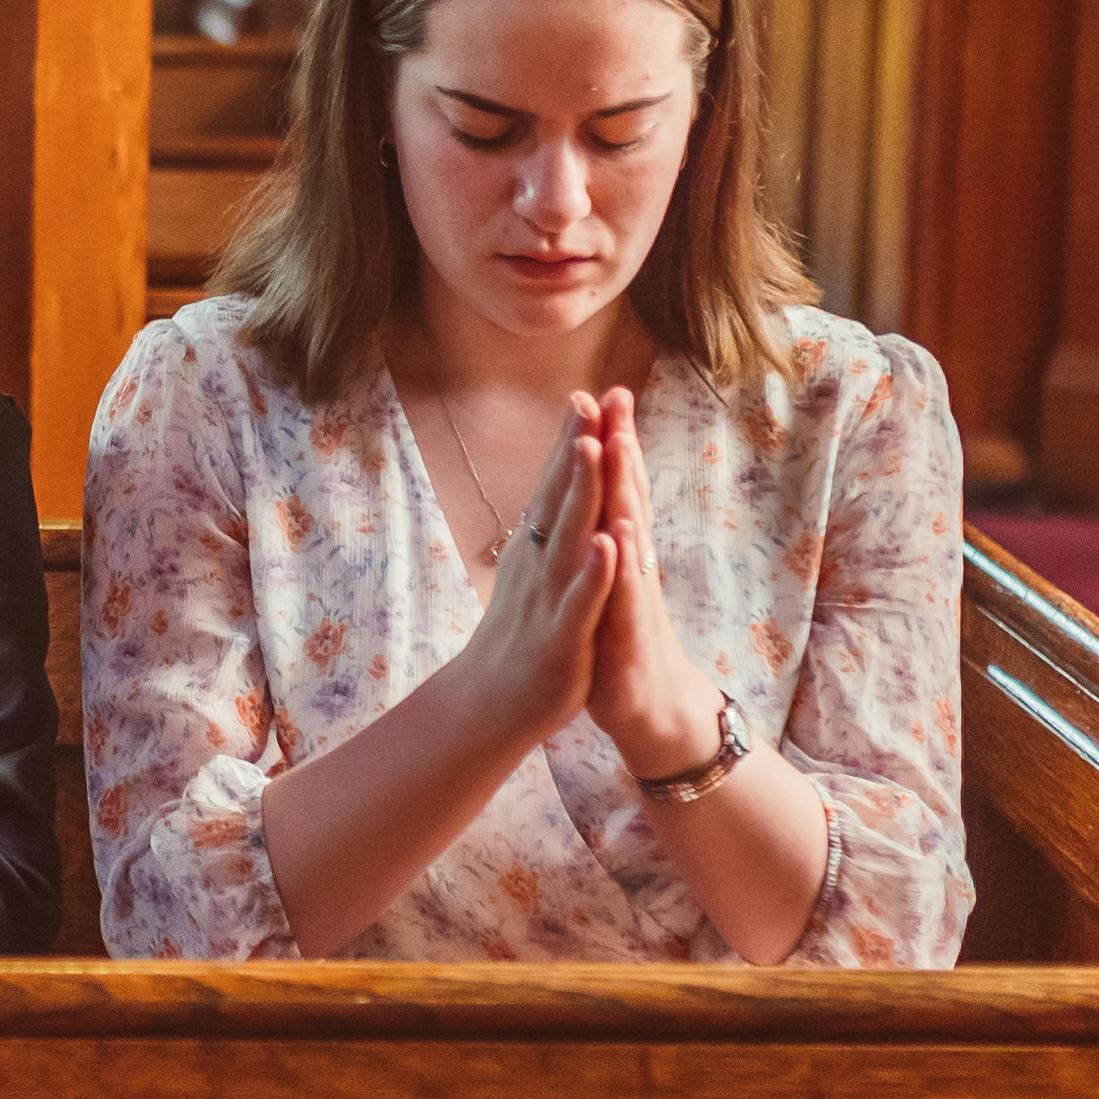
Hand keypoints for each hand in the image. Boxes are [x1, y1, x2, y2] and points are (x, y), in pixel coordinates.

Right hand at [452, 395, 619, 750]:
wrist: (490, 704)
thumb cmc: (518, 637)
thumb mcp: (530, 575)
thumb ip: (542, 533)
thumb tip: (550, 491)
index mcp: (535, 550)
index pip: (553, 486)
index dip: (569, 441)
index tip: (584, 394)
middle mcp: (538, 564)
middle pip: (560, 497)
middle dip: (577, 447)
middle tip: (590, 399)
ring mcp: (549, 598)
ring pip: (569, 537)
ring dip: (581, 491)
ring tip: (593, 447)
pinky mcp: (562, 637)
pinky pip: (581, 600)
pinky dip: (594, 572)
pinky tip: (607, 544)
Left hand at [578, 386, 724, 777]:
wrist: (648, 710)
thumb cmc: (622, 641)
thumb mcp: (611, 583)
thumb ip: (611, 537)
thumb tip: (610, 492)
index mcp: (624, 554)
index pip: (619, 487)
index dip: (613, 440)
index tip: (604, 391)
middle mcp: (634, 567)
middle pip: (631, 497)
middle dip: (623, 447)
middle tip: (617, 395)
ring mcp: (635, 599)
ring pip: (631, 536)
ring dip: (626, 491)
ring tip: (618, 445)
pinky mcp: (631, 635)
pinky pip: (626, 595)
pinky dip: (622, 565)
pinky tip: (619, 535)